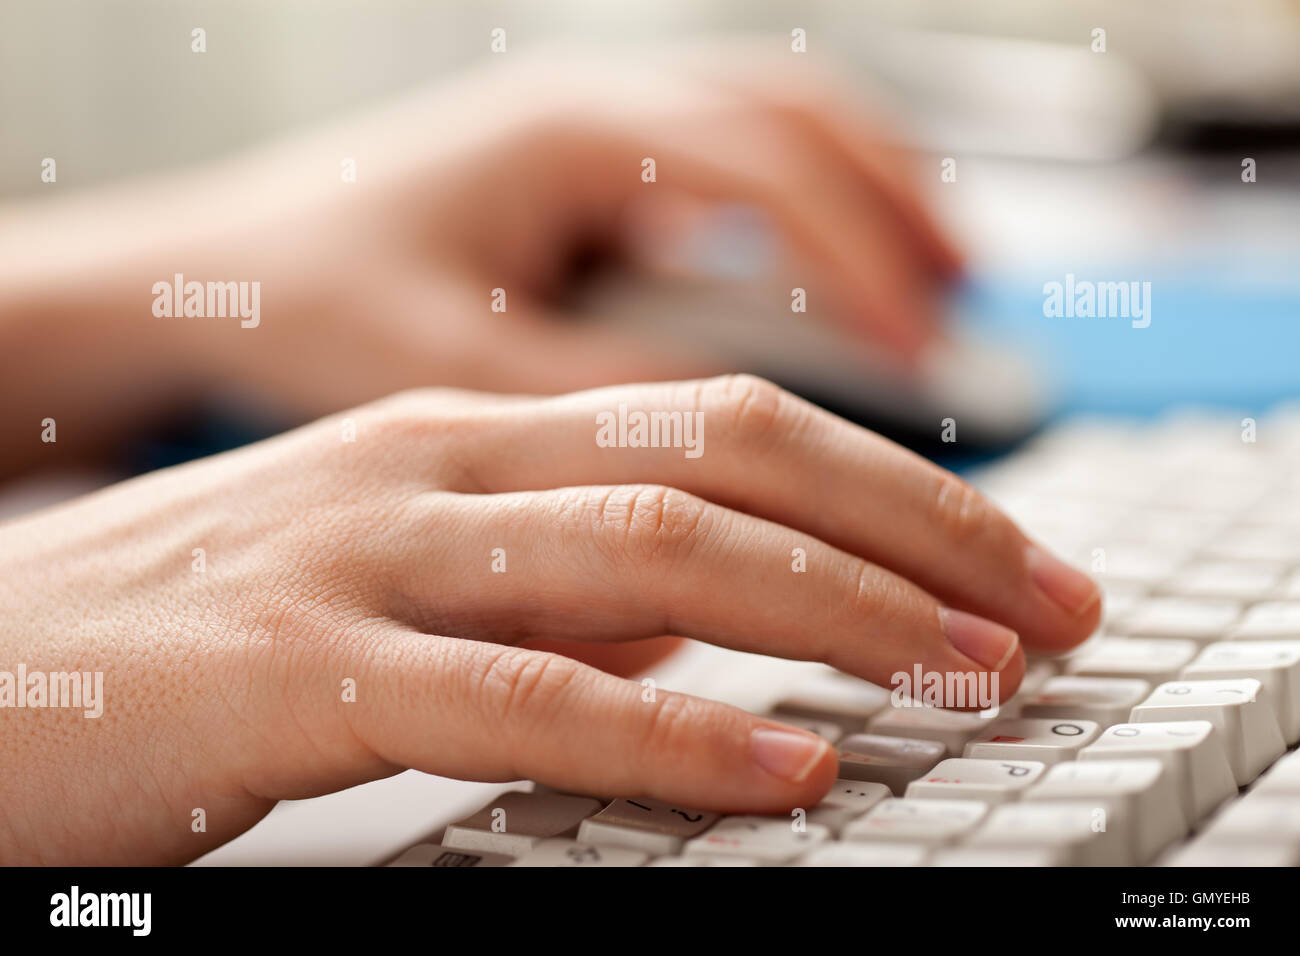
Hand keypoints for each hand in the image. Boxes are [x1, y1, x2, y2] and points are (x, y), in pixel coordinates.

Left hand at [0, 46, 960, 462]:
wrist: (216, 266)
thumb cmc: (306, 303)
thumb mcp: (448, 370)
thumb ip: (596, 407)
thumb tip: (727, 463)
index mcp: (567, 137)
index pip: (765, 174)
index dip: (860, 264)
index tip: (926, 354)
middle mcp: (598, 111)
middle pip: (805, 129)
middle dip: (905, 218)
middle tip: (974, 317)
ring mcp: (599, 135)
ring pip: (782, 133)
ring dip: (870, 203)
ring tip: (940, 290)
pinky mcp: (592, 179)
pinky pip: (734, 173)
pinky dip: (807, 223)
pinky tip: (829, 285)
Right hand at [0, 376, 1097, 863]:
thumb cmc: (197, 628)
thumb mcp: (404, 583)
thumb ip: (548, 592)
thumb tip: (693, 632)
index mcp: (469, 436)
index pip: (730, 423)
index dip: (894, 486)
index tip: (1011, 564)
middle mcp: (438, 467)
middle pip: (729, 463)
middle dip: (915, 535)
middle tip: (1044, 612)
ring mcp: (370, 556)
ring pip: (653, 556)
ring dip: (835, 614)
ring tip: (966, 678)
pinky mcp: (303, 672)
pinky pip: (523, 695)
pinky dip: (668, 732)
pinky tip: (780, 767)